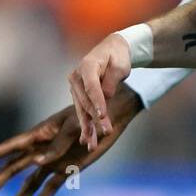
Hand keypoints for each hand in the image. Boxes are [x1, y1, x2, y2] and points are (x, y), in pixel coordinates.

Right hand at [0, 84, 142, 195]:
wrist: (107, 118)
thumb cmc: (88, 114)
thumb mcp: (74, 126)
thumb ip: (57, 145)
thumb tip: (38, 162)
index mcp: (39, 134)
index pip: (12, 146)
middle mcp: (41, 150)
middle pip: (14, 169)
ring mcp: (53, 162)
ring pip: (30, 184)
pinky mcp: (67, 170)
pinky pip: (51, 188)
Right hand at [68, 33, 133, 149]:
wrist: (112, 50)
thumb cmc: (118, 56)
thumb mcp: (120, 66)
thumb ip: (112, 81)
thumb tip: (106, 97)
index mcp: (87, 65)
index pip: (92, 87)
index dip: (97, 102)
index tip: (103, 116)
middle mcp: (76, 76)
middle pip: (86, 101)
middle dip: (96, 119)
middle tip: (107, 132)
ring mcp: (75, 86)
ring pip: (82, 110)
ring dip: (88, 128)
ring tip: (91, 145)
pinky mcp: (78, 95)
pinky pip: (82, 111)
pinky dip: (86, 125)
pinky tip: (86, 140)